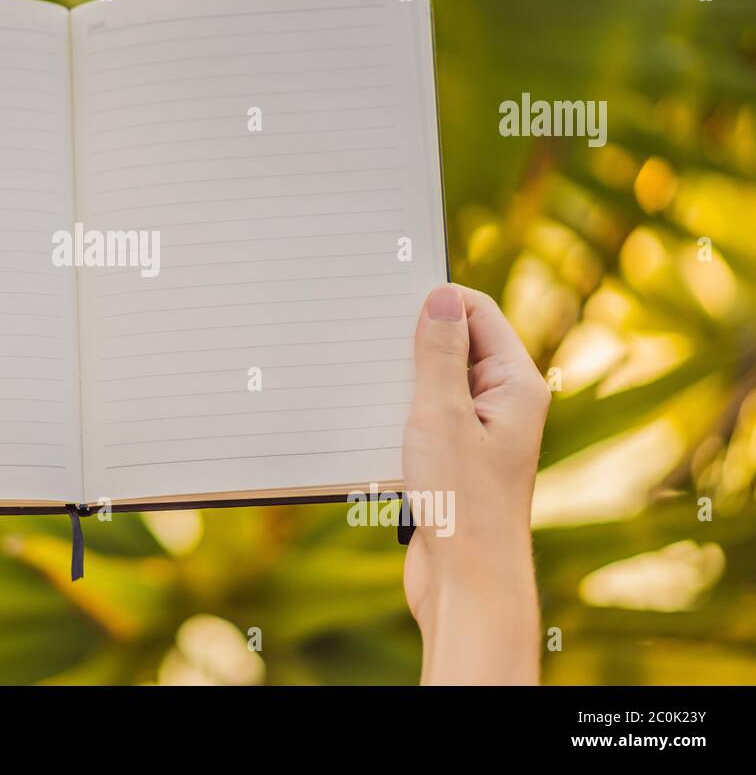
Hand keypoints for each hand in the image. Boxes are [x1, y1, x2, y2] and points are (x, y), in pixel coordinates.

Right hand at [401, 284, 550, 683]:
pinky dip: (399, 414)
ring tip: (365, 383)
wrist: (467, 583)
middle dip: (413, 340)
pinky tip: (369, 422)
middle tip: (370, 339)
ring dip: (402, 382)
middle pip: (456, 345)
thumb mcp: (441, 415)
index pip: (477, 312)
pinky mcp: (456, 460)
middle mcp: (504, 404)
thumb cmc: (462, 503)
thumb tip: (441, 298)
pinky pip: (426, 419)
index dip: (436, 301)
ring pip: (435, 384)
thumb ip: (439, 353)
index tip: (390, 300)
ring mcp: (480, 434)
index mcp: (516, 385)